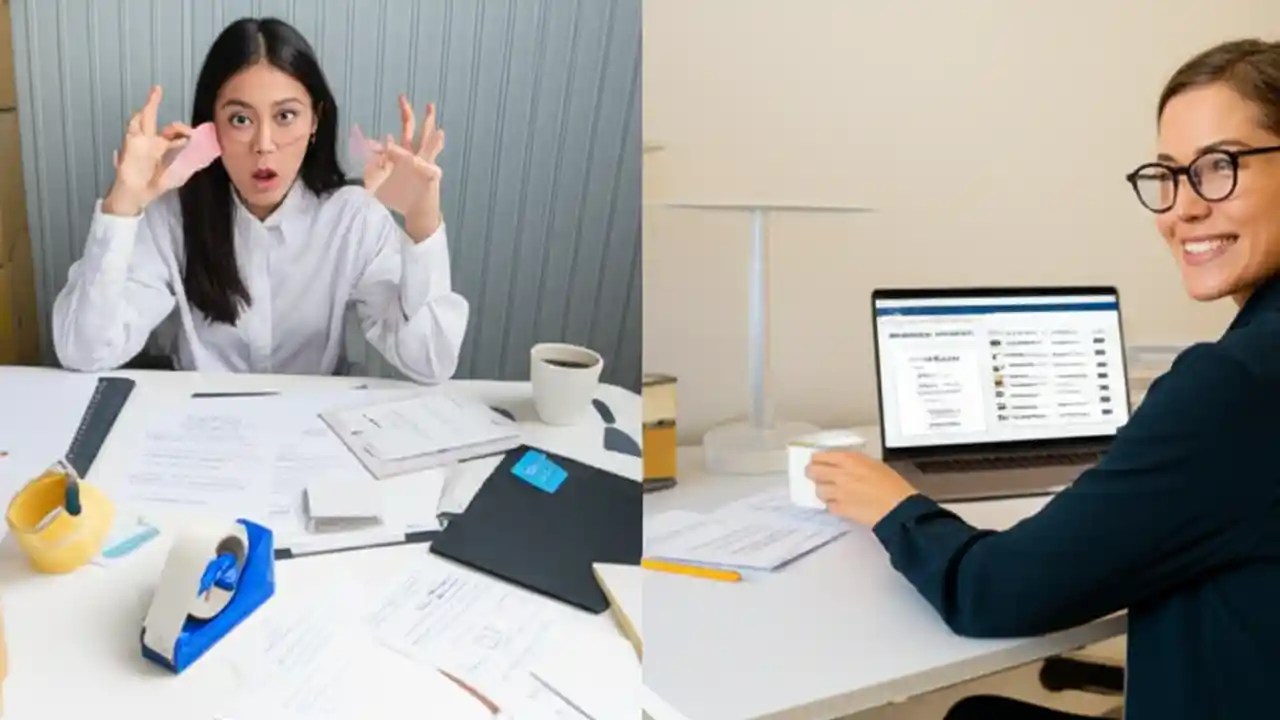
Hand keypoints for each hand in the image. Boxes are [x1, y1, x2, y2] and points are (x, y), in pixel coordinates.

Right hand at [103, 85, 195, 215]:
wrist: (137, 196)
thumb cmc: (155, 185)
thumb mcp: (178, 175)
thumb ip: (190, 165)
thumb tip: (206, 156)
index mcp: (162, 147)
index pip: (172, 132)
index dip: (182, 130)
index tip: (192, 134)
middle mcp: (150, 141)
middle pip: (153, 118)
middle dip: (154, 103)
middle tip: (158, 89)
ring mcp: (138, 142)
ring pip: (141, 119)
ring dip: (147, 107)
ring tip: (153, 94)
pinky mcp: (129, 147)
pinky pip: (131, 130)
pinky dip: (136, 121)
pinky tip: (140, 113)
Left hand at [363, 95, 444, 240]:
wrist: (417, 212)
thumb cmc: (399, 198)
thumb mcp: (378, 185)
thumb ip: (370, 169)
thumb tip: (363, 153)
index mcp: (400, 157)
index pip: (388, 144)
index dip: (376, 145)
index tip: (366, 146)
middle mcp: (412, 155)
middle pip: (409, 130)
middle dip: (406, 114)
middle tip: (400, 97)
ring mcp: (423, 161)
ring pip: (426, 139)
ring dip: (428, 123)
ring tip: (430, 107)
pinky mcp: (431, 171)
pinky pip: (432, 158)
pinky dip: (437, 144)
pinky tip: (440, 133)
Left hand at [806, 450, 919, 526]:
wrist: (898, 507)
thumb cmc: (892, 483)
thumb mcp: (873, 463)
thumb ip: (853, 462)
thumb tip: (840, 464)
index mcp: (849, 459)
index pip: (820, 456)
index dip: (816, 460)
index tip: (816, 462)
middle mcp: (839, 474)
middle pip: (812, 472)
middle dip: (812, 473)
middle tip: (817, 476)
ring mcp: (838, 493)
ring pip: (818, 490)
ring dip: (823, 490)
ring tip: (832, 492)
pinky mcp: (840, 509)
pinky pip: (828, 506)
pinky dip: (832, 505)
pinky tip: (840, 504)